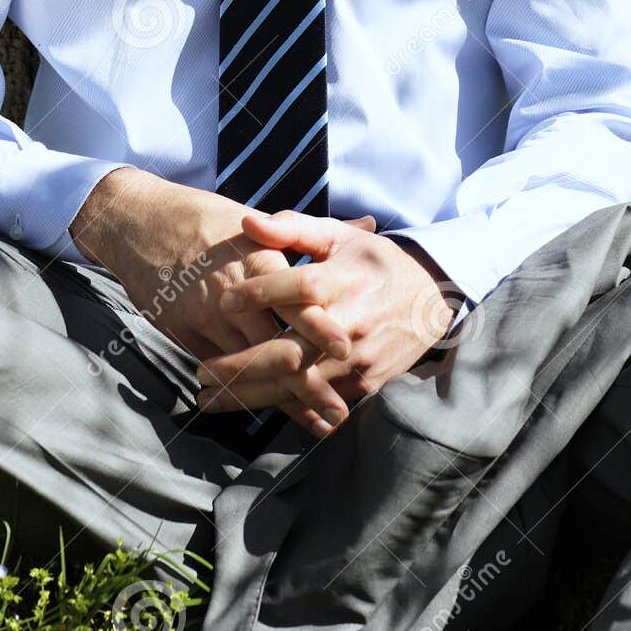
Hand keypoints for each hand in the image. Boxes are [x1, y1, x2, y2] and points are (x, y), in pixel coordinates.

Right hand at [69, 169, 369, 436]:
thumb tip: (369, 223)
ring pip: (249, 367)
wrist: (140, 221)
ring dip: (282, 399)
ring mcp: (206, 316)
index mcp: (257, 259)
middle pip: (277, 344)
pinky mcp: (184, 332)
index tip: (347, 351)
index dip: (320, 328)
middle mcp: (234, 292)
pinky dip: (242, 392)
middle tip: (339, 412)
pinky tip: (264, 410)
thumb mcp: (255, 219)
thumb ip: (314, 234)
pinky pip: (219, 368)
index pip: (296, 298)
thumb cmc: (204, 218)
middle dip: (309, 383)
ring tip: (315, 424)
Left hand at [194, 208, 455, 430]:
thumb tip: (246, 222)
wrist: (431, 298)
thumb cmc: (372, 262)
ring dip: (251, 395)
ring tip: (210, 397)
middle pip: (290, 351)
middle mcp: (350, 323)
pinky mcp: (365, 384)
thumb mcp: (336, 236)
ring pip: (298, 385)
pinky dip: (282, 407)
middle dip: (240, 365)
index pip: (298, 287)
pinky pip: (318, 402)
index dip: (260, 292)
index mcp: (344, 280)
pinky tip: (249, 406)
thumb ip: (290, 229)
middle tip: (200, 371)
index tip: (223, 298)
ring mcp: (358, 359)